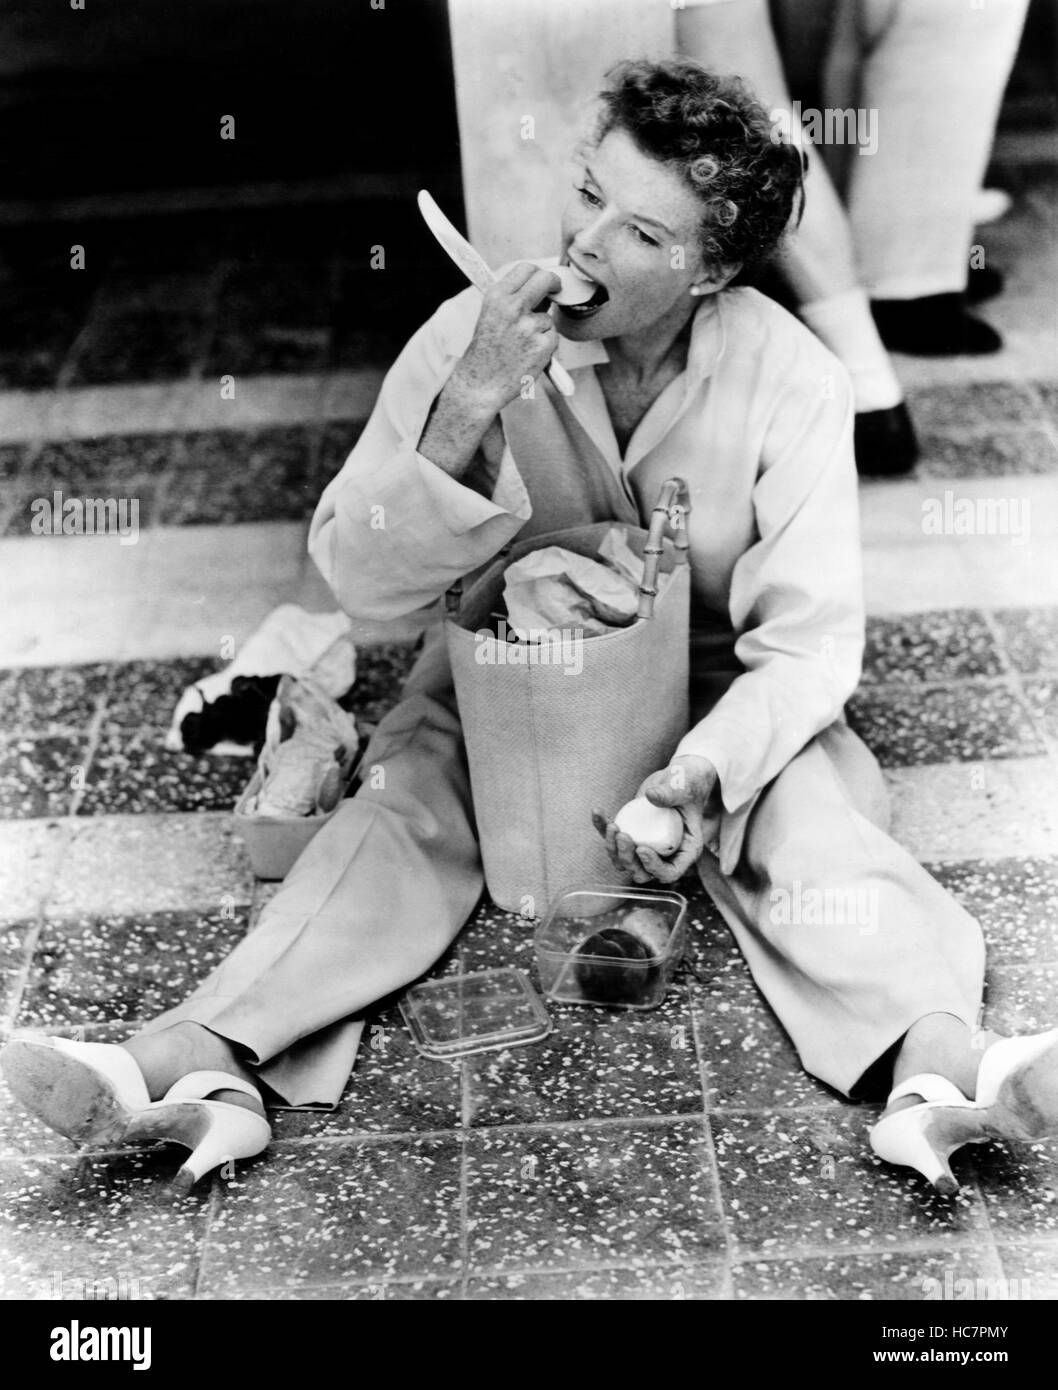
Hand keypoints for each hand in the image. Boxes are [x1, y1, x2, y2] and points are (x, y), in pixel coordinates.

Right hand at [449, 262, 561, 414]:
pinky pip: (552, 337)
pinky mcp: (542, 344)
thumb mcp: (490, 316)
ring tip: (521, 346)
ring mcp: (529, 326)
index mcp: (496, 296)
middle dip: (555, 283)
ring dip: (541, 329)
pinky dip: (544, 346)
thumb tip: (542, 290)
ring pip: (548, 317)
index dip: (539, 273)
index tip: (546, 281)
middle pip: (545, 279)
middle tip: (557, 291)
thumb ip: (513, 300)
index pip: (526, 269)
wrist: (480, 384)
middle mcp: (512, 307)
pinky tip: (528, 356)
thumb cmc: (485, 352)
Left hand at [592, 755, 719, 884]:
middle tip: (623, 835)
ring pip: (624, 861)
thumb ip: (671, 793)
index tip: (642, 849)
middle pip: (643, 872)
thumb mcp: (685, 785)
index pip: (670, 871)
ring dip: (613, 849)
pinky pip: (613, 838)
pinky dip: (602, 827)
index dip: (654, 868)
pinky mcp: (631, 833)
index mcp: (686, 849)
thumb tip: (652, 795)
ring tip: (612, 826)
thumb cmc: (689, 783)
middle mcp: (665, 853)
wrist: (677, 777)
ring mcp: (647, 845)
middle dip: (628, 859)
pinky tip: (597, 812)